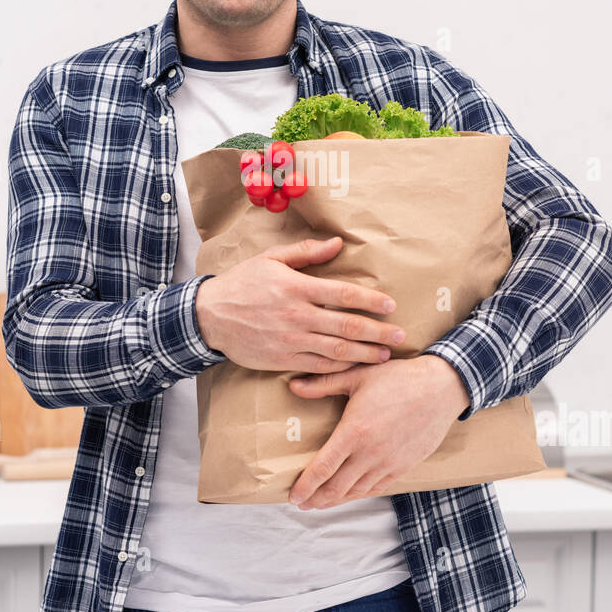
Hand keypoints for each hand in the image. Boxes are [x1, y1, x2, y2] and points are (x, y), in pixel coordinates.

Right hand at [194, 235, 405, 374]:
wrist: (209, 316)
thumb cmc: (242, 283)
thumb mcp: (271, 259)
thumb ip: (306, 252)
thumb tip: (338, 244)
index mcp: (297, 287)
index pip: (344, 295)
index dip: (372, 301)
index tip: (391, 306)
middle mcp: (297, 316)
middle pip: (347, 327)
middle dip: (378, 333)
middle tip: (401, 336)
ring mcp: (291, 341)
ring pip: (336, 351)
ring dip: (365, 354)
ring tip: (385, 355)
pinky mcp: (283, 360)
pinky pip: (318, 367)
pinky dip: (340, 368)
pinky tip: (355, 367)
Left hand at [286, 354, 470, 508]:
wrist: (441, 388)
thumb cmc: (398, 378)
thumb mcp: (357, 376)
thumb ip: (323, 384)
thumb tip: (293, 386)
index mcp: (354, 431)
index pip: (323, 468)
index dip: (306, 485)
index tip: (293, 495)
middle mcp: (370, 453)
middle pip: (336, 487)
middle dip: (316, 498)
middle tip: (301, 502)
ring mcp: (389, 463)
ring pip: (356, 491)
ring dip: (336, 500)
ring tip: (320, 503)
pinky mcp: (404, 466)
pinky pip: (377, 488)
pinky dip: (360, 494)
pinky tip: (350, 494)